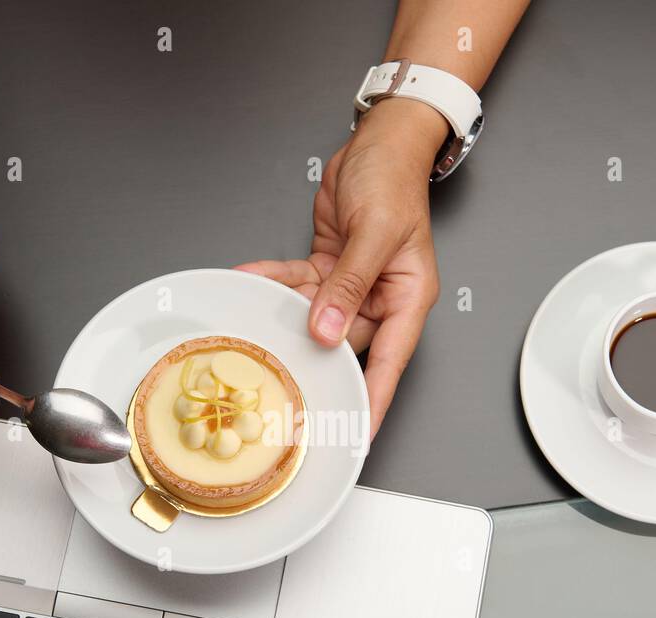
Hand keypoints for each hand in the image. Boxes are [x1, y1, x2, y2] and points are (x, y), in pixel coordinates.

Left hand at [238, 97, 448, 438]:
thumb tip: (327, 329)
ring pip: (311, 317)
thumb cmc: (394, 181)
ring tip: (250, 323)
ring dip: (280, 315)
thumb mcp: (375, 233)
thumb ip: (349, 284)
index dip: (370, 401)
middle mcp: (379, 299)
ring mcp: (351, 287)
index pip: (388, 363)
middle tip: (276, 381)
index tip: (355, 435)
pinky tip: (248, 282)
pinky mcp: (326, 271)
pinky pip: (295, 286)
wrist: (378, 145)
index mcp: (406, 299)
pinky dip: (271, 284)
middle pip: (342, 344)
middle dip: (308, 356)